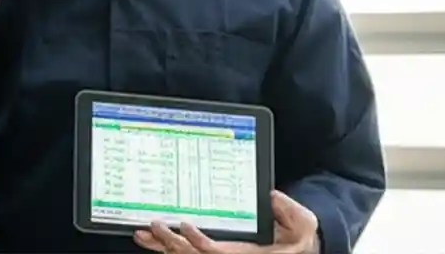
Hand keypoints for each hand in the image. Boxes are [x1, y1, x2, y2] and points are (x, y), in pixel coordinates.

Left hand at [134, 191, 318, 253]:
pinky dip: (165, 247)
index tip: (184, 225)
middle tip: (154, 226)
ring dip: (162, 246)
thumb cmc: (296, 237)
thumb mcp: (303, 224)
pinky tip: (150, 239)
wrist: (295, 248)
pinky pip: (184, 253)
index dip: (198, 241)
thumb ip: (290, 212)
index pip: (217, 252)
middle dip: (171, 243)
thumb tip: (273, 197)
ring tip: (142, 233)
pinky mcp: (209, 252)